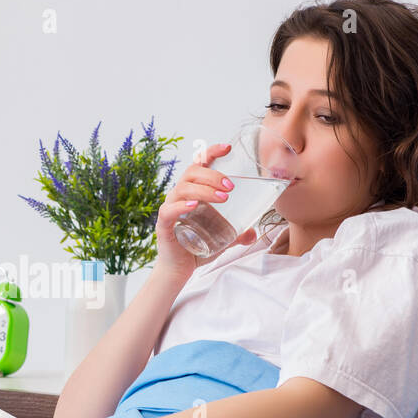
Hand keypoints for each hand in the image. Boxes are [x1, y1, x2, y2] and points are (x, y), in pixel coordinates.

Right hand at [153, 143, 258, 283]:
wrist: (179, 270)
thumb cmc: (196, 248)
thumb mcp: (222, 237)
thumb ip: (237, 233)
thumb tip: (253, 232)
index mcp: (192, 192)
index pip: (199, 165)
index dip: (211, 152)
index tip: (227, 147)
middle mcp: (179, 196)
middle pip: (192, 172)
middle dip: (214, 176)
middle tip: (231, 188)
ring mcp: (170, 209)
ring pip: (183, 188)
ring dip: (205, 189)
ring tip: (223, 198)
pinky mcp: (164, 225)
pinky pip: (169, 210)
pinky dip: (181, 205)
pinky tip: (194, 205)